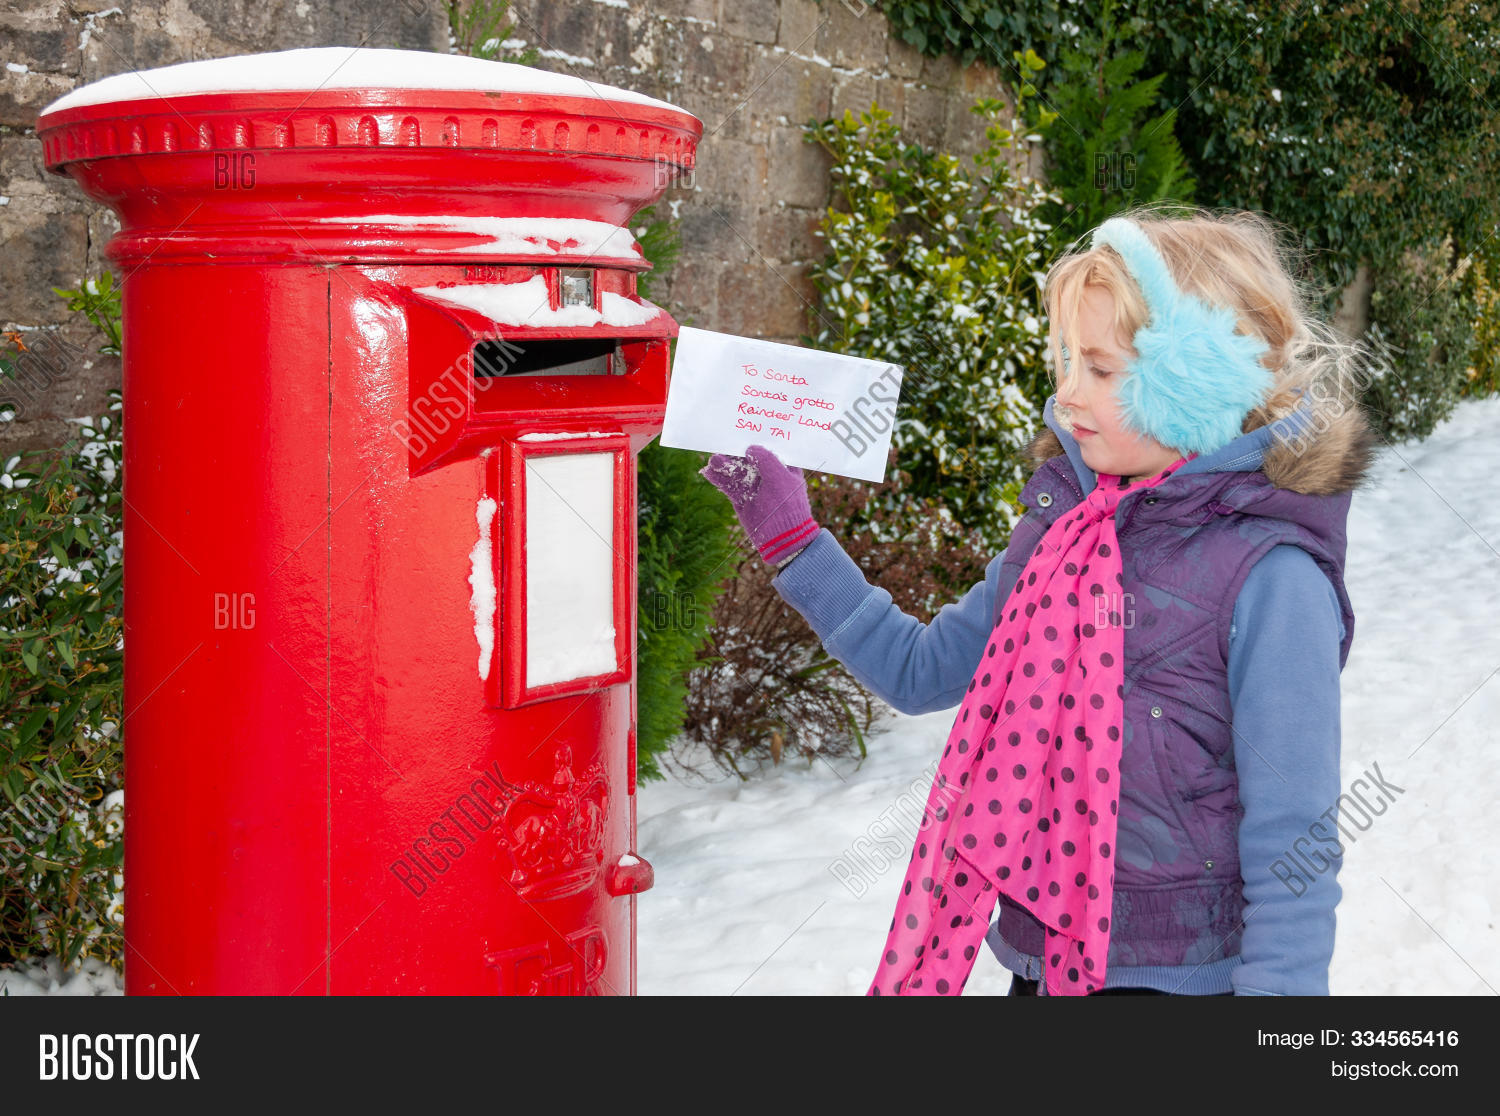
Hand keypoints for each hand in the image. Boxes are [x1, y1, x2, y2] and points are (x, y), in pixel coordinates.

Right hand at [700, 444, 819, 564]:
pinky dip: (719, 479)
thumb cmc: (787, 506)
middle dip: (735, 452)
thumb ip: (766, 459)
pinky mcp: (742, 500)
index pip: (768, 449)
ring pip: (736, 472)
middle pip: (748, 459)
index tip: (740, 428)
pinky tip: (709, 472)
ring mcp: (754, 488)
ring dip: (724, 465)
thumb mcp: (780, 478)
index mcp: (783, 468)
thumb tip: (750, 448)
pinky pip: (729, 486)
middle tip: (721, 445)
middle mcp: (768, 476)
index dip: (755, 439)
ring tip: (713, 459)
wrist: (783, 538)